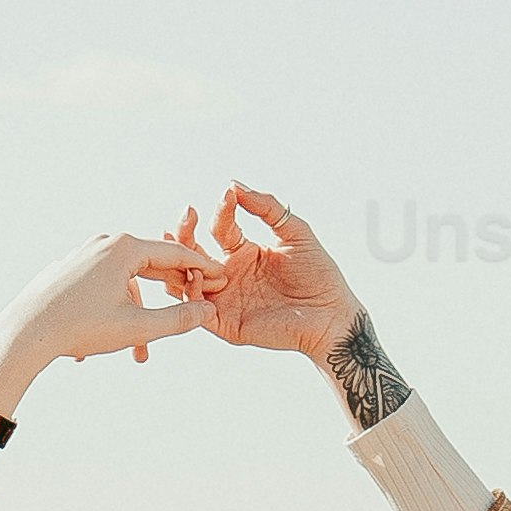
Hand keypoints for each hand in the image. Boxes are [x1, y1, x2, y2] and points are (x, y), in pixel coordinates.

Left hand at [0, 221, 221, 411]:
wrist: (26, 332)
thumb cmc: (81, 327)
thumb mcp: (138, 326)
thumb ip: (178, 318)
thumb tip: (208, 312)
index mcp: (125, 248)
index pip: (175, 253)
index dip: (202, 268)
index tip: (220, 280)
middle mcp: (104, 243)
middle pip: (151, 265)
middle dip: (170, 295)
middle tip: (194, 307)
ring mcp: (83, 254)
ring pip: (125, 282)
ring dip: (137, 314)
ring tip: (137, 352)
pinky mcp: (68, 270)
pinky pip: (102, 287)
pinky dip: (112, 311)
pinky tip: (104, 342)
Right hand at [176, 182, 363, 364]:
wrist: (333, 314)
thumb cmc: (319, 275)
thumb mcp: (296, 232)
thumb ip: (268, 208)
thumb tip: (235, 185)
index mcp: (244, 253)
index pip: (220, 229)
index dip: (221, 211)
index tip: (228, 195)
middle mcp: (230, 275)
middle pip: (194, 253)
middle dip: (184, 233)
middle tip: (188, 215)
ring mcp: (226, 300)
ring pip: (188, 281)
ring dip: (180, 262)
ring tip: (177, 243)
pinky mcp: (228, 324)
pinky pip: (200, 310)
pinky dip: (192, 292)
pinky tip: (196, 274)